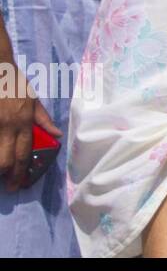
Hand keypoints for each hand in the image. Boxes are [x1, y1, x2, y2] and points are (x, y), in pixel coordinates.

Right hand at [0, 59, 61, 191]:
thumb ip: (43, 119)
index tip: (20, 182)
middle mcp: (8, 126)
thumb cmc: (15, 85)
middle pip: (6, 159)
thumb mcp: (33, 99)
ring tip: (1, 175)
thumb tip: (57, 134)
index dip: (22, 171)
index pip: (24, 152)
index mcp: (24, 121)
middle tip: (10, 185)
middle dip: (8, 175)